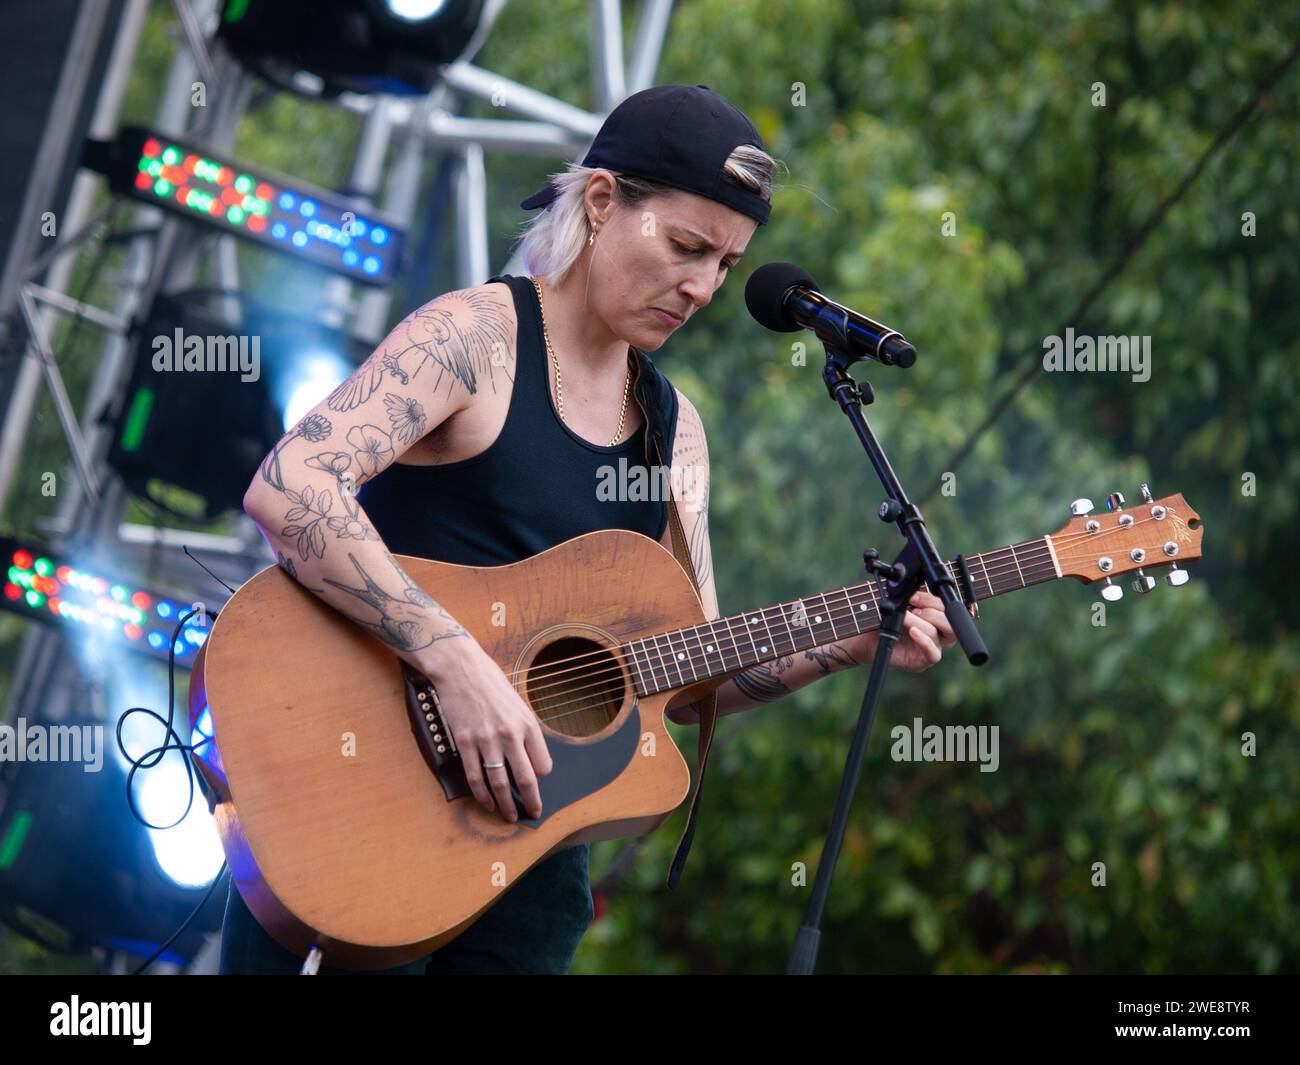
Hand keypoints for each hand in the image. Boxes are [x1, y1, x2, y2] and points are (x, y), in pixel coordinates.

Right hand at [422, 639, 552, 822]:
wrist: (460, 668)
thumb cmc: (490, 682)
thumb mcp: (517, 702)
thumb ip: (523, 729)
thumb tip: (527, 755)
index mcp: (528, 724)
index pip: (542, 764)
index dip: (540, 776)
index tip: (536, 781)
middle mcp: (510, 734)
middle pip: (525, 779)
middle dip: (531, 802)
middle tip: (533, 814)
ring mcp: (486, 740)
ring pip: (499, 783)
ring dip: (505, 804)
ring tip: (509, 816)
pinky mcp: (465, 743)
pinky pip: (475, 776)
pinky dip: (481, 794)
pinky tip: (486, 802)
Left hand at [849, 589, 957, 672]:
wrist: (866, 639)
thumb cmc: (882, 621)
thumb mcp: (896, 607)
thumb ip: (909, 600)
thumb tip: (913, 592)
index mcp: (935, 617)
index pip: (946, 607)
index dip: (932, 599)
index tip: (914, 595)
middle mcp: (938, 633)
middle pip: (950, 620)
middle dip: (932, 609)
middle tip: (913, 607)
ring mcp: (932, 647)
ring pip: (937, 633)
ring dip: (920, 622)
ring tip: (905, 617)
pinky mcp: (924, 661)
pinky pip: (933, 653)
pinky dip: (924, 641)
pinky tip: (913, 632)